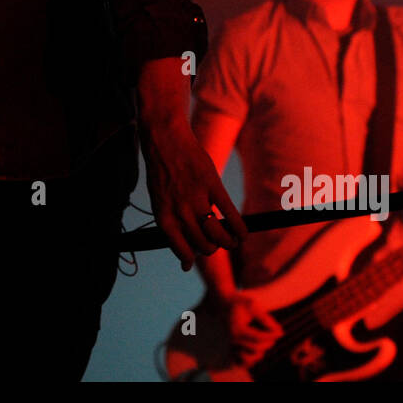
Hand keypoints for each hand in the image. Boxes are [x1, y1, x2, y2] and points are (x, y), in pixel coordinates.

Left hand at [140, 116, 246, 270]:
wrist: (164, 140)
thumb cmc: (163, 173)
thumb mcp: (160, 202)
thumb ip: (172, 229)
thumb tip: (186, 263)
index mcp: (164, 216)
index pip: (182, 250)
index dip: (192, 257)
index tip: (197, 255)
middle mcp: (179, 210)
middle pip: (203, 245)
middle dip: (212, 248)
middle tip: (217, 243)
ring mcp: (196, 197)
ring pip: (217, 234)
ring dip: (228, 242)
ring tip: (232, 241)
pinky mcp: (212, 184)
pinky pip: (230, 213)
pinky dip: (240, 227)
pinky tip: (243, 233)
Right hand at [223, 289, 282, 367]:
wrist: (223, 303)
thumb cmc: (239, 303)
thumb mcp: (253, 306)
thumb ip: (266, 319)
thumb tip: (279, 331)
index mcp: (237, 329)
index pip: (258, 338)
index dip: (272, 336)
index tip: (281, 332)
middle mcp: (232, 340)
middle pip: (255, 348)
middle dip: (268, 342)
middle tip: (274, 333)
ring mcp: (231, 345)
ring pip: (249, 358)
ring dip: (260, 352)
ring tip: (265, 342)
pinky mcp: (231, 349)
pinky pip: (241, 362)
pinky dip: (250, 360)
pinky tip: (258, 351)